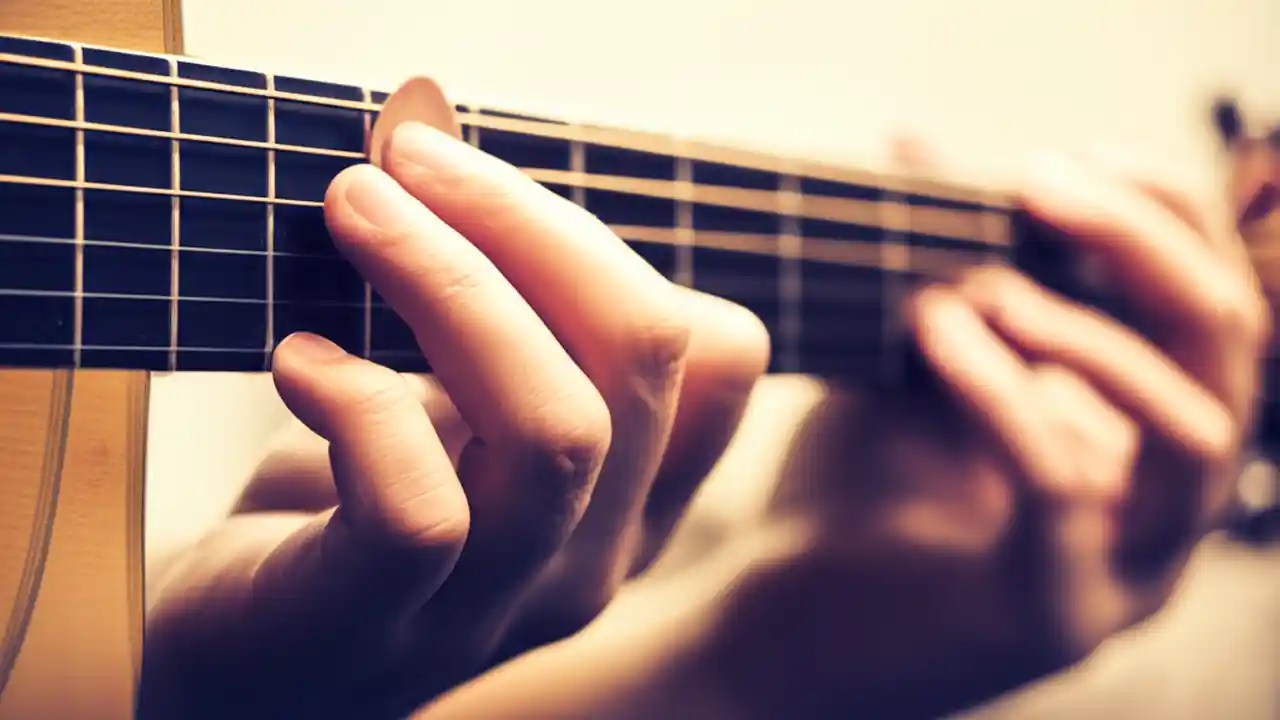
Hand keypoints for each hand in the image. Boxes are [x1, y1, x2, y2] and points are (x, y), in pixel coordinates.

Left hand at [138, 122, 768, 718]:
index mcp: (630, 499)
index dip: (608, 244)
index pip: (722, 355)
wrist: (236, 672)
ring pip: (555, 424)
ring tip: (354, 217)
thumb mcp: (436, 399)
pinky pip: (424, 507)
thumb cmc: (339, 520)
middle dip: (526, 222)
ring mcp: (500, 607)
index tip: (481, 196)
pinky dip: (358, 400)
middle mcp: (594, 557)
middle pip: (643, 353)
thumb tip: (425, 114)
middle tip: (406, 162)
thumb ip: (462, 294)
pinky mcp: (384, 627)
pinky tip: (299, 362)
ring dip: (449, 282)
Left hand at [684, 150, 1269, 717]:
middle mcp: (1162, 509)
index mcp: (1145, 439)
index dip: (1163, 214)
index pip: (1213, 306)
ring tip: (982, 284)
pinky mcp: (1053, 617)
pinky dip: (1005, 390)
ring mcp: (1122, 573)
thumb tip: (915, 135)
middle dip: (1144, 244)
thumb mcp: (914, 362)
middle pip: (1229, 349)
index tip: (1065, 161)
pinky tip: (937, 331)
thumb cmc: (849, 494)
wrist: (770, 626)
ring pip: (1189, 429)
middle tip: (1042, 184)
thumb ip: (941, 261)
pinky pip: (1067, 485)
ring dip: (1087, 332)